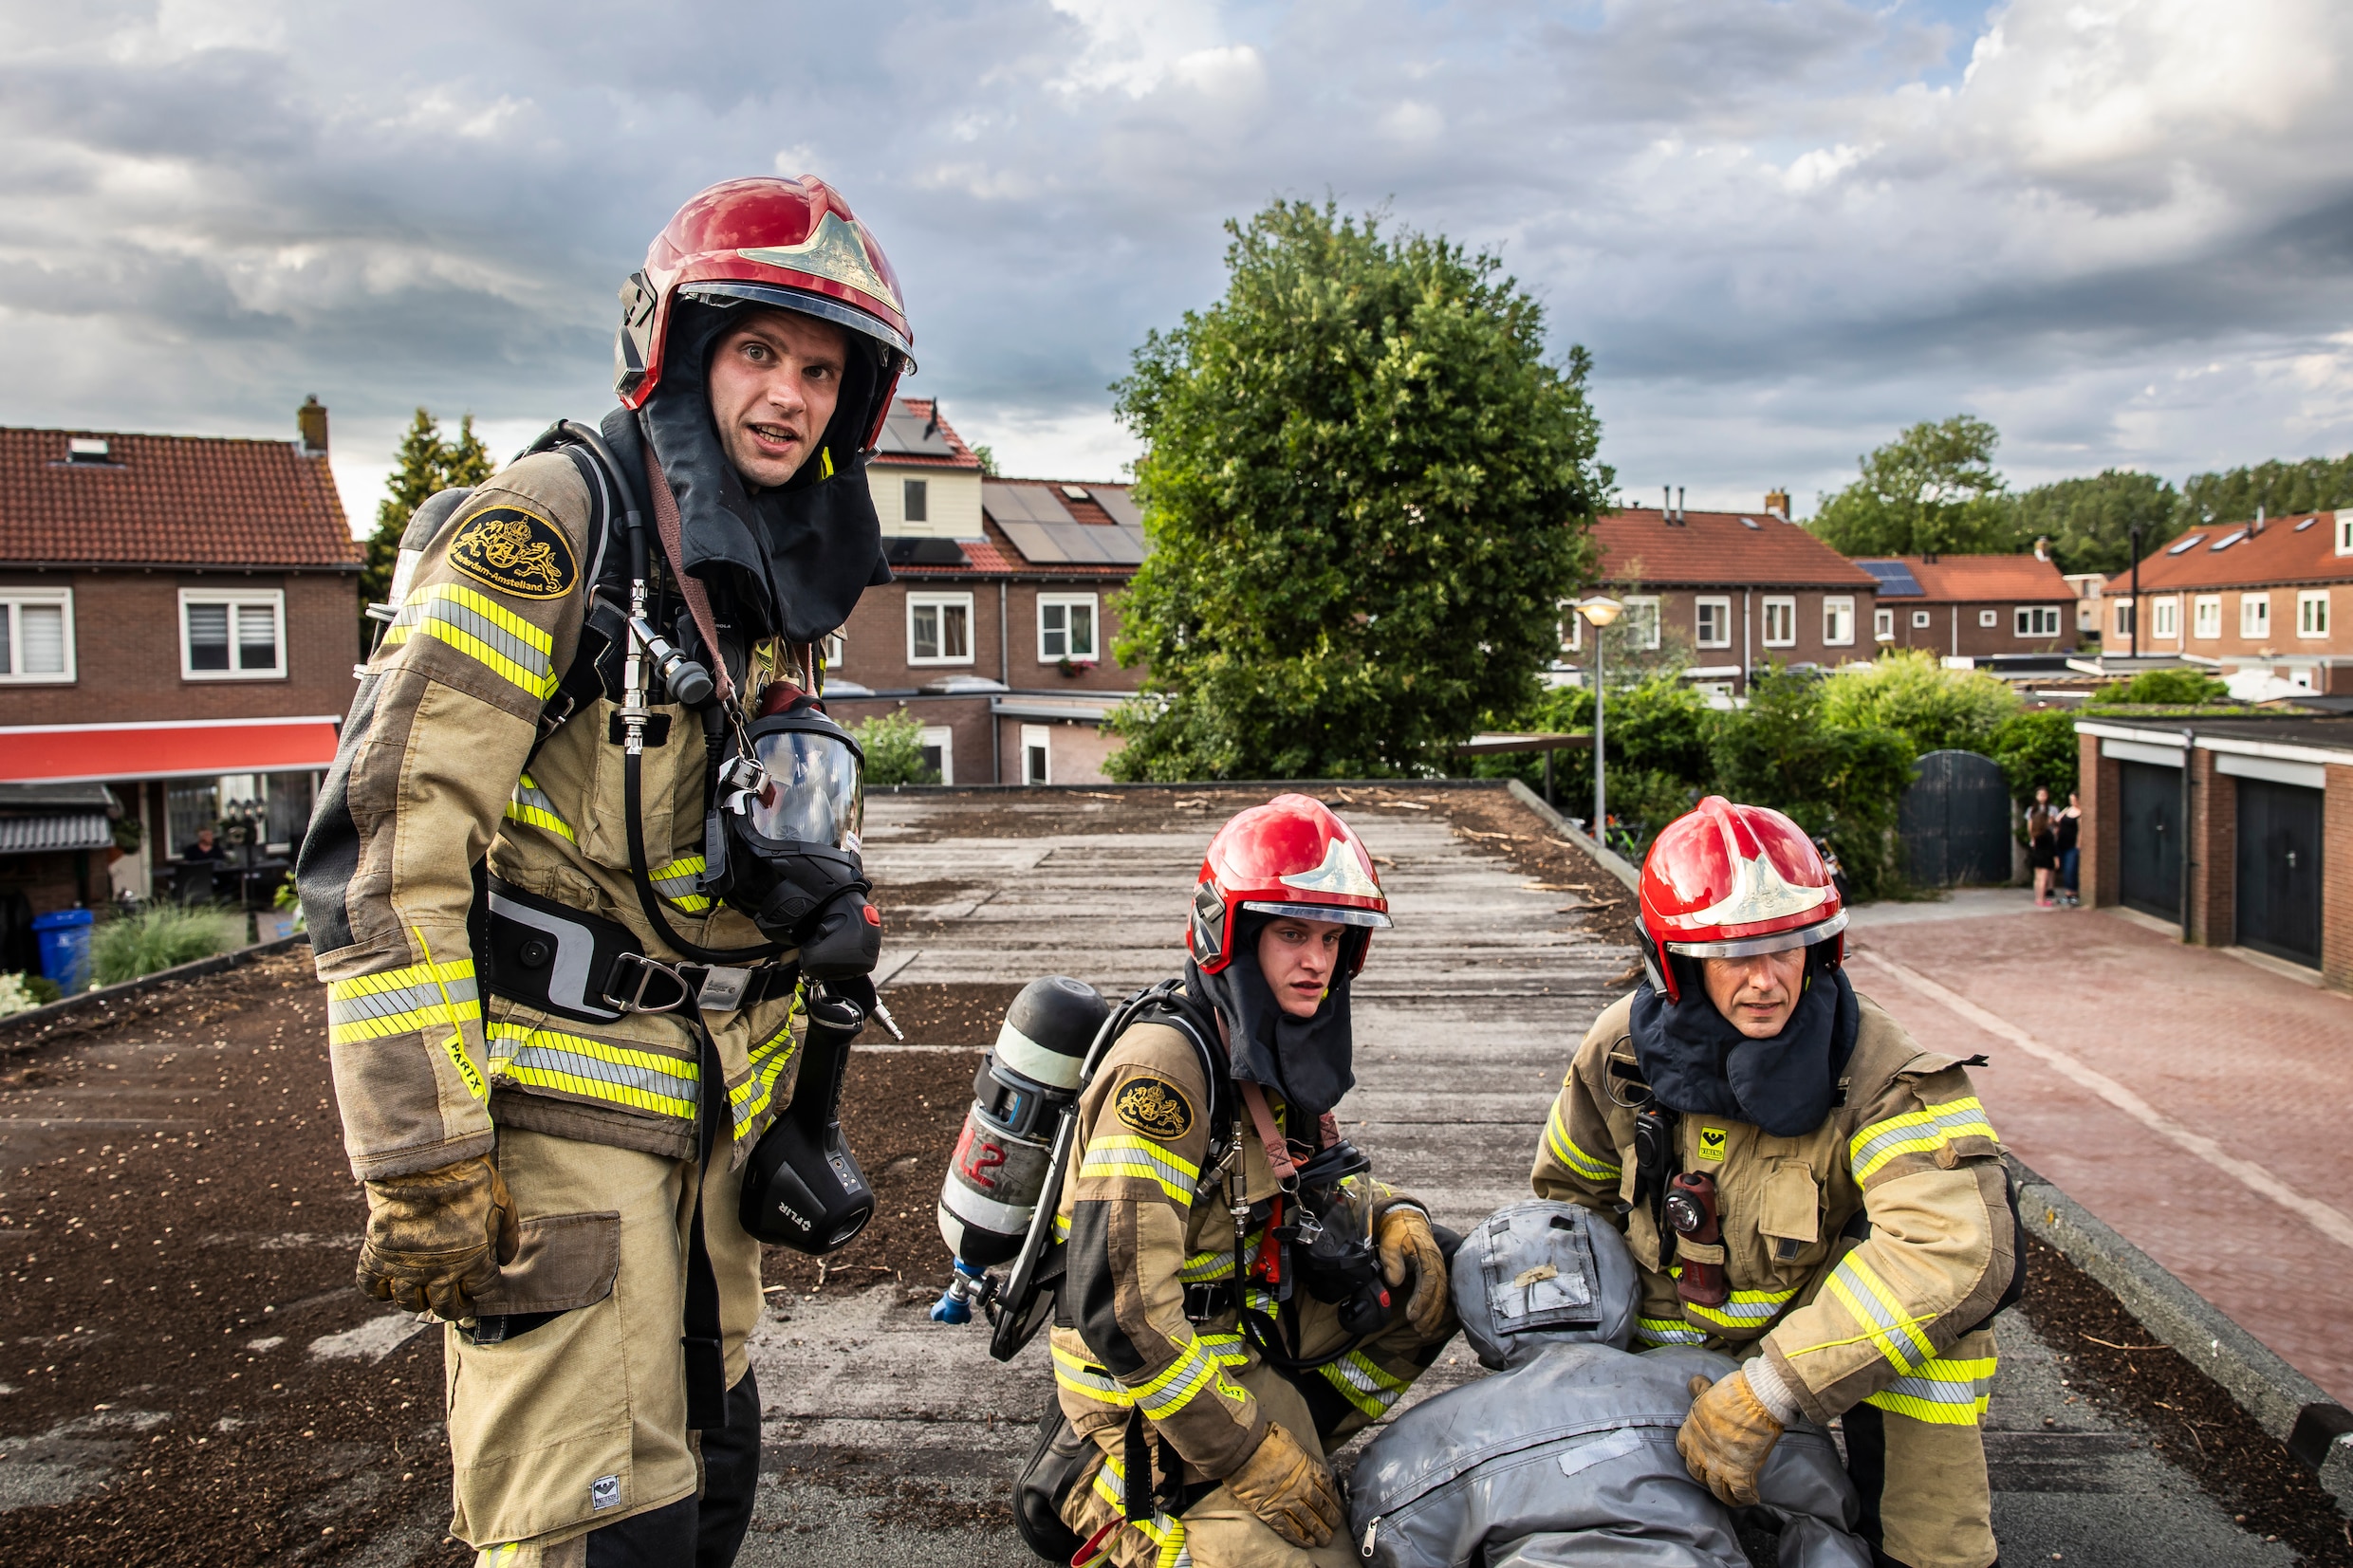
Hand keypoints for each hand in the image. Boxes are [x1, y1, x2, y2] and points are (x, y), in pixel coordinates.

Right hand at [357, 1155, 519, 1319]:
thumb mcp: (504, 1205)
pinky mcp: (379, 1255)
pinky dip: (377, 1289)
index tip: (476, 1290)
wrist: (427, 1163)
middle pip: (444, 1307)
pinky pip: (371, 1286)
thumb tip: (504, 1260)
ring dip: (417, 1301)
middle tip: (451, 1303)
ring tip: (421, 1293)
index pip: (480, 1293)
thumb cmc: (470, 1180)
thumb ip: (507, 1236)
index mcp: (474, 1262)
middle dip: (451, 1308)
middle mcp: (440, 1272)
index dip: (480, 1293)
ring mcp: (407, 1267)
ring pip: (408, 1302)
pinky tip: (387, 1284)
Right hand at [1224, 1422, 1341, 1547]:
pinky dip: (1298, 1538)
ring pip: (1308, 1522)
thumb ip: (1306, 1458)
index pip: (1329, 1489)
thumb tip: (1313, 1466)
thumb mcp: (1295, 1442)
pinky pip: (1287, 1529)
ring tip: (1324, 1541)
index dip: (1335, 1501)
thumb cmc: (1267, 1439)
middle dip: (1330, 1520)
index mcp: (1310, 1468)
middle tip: (1334, 1528)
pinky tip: (1306, 1544)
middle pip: (1322, 1507)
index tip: (1339, 1508)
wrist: (1245, 1446)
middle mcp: (1302, 1487)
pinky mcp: (1269, 1510)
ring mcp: (1286, 1500)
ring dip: (1318, 1533)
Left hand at [1376, 1204, 1449, 1336]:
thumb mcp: (1390, 1242)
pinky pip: (1440, 1296)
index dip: (1421, 1300)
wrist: (1406, 1220)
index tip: (1412, 1316)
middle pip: (1439, 1293)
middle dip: (1429, 1313)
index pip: (1429, 1282)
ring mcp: (1439, 1270)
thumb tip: (1395, 1281)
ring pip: (1442, 1297)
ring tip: (1423, 1332)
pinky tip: (1429, 1324)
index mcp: (1429, 1256)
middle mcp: (1438, 1265)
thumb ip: (1392, 1260)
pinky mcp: (1437, 1275)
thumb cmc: (1397, 1232)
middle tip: (1418, 1329)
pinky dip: (1436, 1311)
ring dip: (1434, 1316)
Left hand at [1677, 1370, 1783, 1505]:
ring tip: (1733, 1495)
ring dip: (1725, 1493)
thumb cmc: (1731, 1393)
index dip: (1692, 1454)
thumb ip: (1699, 1389)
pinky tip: (1752, 1499)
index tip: (1701, 1456)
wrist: (1753, 1401)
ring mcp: (1719, 1466)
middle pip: (1697, 1473)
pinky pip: (1740, 1495)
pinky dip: (1746, 1499)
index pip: (1683, 1450)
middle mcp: (1701, 1453)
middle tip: (1718, 1477)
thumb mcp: (1708, 1391)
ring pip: (1717, 1489)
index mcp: (1691, 1433)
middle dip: (1706, 1477)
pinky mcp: (1739, 1474)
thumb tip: (1695, 1382)